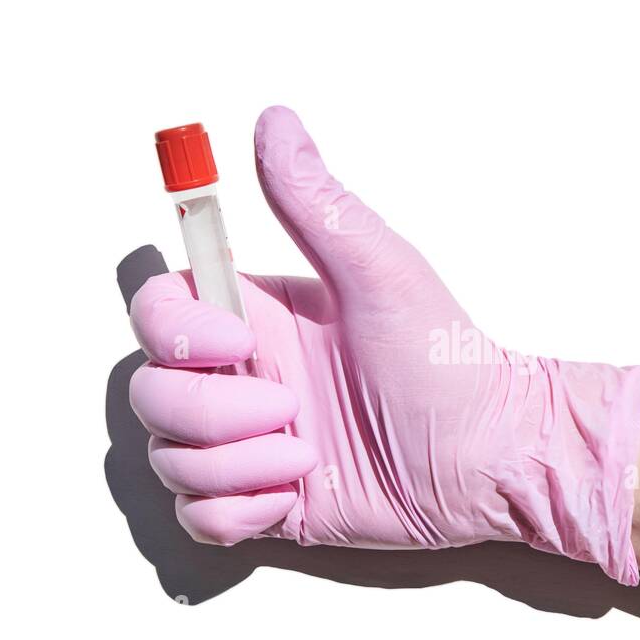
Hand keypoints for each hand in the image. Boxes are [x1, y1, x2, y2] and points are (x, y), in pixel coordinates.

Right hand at [128, 107, 639, 583]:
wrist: (489, 461)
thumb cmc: (448, 363)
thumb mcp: (383, 273)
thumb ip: (318, 205)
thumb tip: (274, 121)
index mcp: (258, 320)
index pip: (158, 313)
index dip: (171, 333)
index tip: (240, 345)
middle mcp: (243, 380)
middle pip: (150, 393)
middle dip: (210, 414)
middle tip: (293, 410)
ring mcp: (250, 444)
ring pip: (167, 460)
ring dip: (232, 466)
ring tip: (307, 456)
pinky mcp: (265, 503)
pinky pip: (196, 518)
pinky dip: (235, 513)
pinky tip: (293, 495)